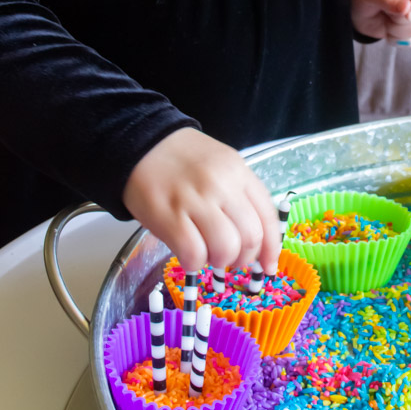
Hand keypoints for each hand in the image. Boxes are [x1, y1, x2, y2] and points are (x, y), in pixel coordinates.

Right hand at [122, 127, 280, 272]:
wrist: (139, 144)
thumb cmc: (182, 160)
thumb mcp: (222, 166)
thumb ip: (240, 197)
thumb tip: (254, 242)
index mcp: (239, 172)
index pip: (268, 216)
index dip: (271, 248)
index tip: (267, 265)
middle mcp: (222, 186)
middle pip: (251, 236)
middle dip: (245, 259)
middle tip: (231, 260)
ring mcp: (195, 201)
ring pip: (226, 248)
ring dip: (220, 261)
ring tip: (208, 255)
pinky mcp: (169, 217)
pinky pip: (194, 253)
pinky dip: (195, 263)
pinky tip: (189, 255)